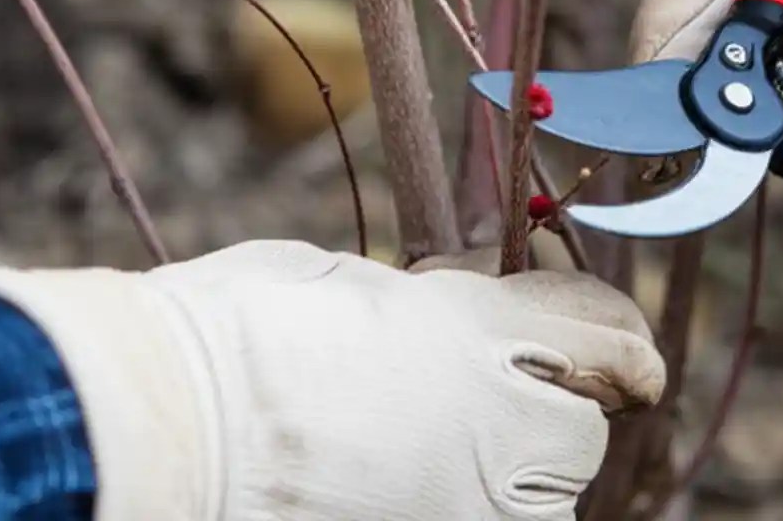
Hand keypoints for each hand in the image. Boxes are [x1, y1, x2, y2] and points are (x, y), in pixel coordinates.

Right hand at [0, 241, 664, 519]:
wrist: (162, 424)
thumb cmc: (240, 331)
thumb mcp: (356, 285)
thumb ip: (440, 304)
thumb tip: (471, 305)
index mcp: (484, 324)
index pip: (611, 338)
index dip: (616, 342)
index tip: (620, 355)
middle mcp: (504, 417)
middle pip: (584, 434)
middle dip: (549, 415)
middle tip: (488, 405)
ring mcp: (476, 504)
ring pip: (550, 504)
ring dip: (516, 482)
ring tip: (436, 458)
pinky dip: (476, 513)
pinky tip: (417, 492)